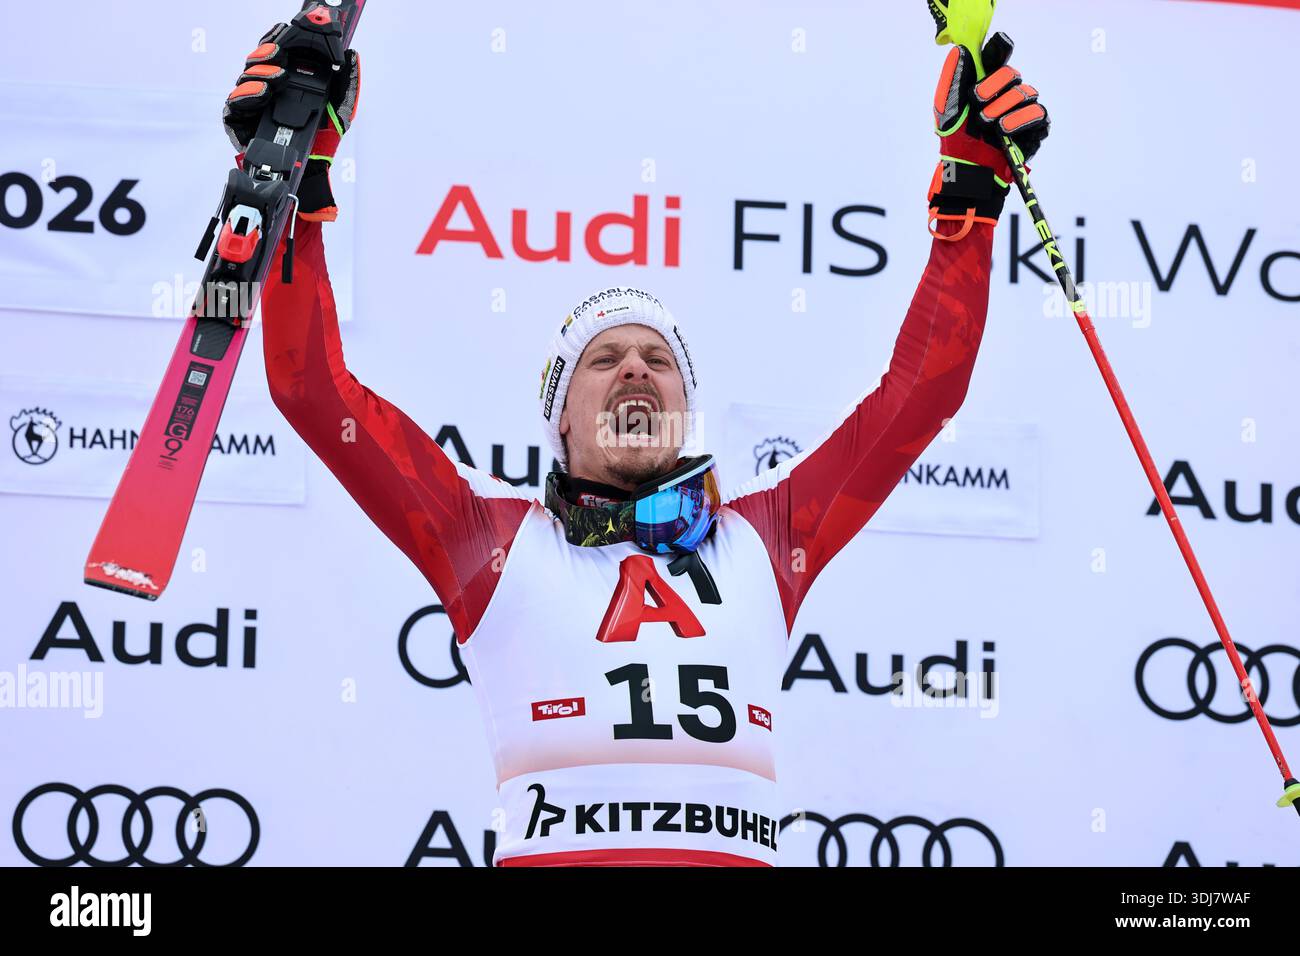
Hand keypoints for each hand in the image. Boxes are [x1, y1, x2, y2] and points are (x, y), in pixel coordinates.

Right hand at [221, 23, 360, 221]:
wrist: (312, 173)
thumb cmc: (323, 140)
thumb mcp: (342, 108)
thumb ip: (347, 82)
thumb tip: (352, 55)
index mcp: (287, 81)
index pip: (276, 52)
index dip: (278, 39)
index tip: (288, 33)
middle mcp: (266, 88)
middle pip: (257, 60)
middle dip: (267, 51)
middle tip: (281, 51)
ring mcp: (251, 104)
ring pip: (245, 77)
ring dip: (260, 71)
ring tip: (277, 75)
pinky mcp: (239, 122)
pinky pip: (235, 103)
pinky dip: (248, 95)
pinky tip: (263, 92)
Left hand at [934, 32, 1049, 171]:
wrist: (968, 168)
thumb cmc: (957, 138)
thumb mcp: (947, 107)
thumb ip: (953, 78)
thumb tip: (961, 49)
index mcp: (987, 83)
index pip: (999, 56)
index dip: (1000, 47)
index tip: (998, 43)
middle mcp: (1007, 92)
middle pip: (1012, 73)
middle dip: (994, 85)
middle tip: (977, 101)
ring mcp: (1023, 109)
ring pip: (1025, 92)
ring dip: (1003, 106)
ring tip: (987, 123)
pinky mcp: (1036, 127)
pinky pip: (1037, 113)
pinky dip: (1019, 119)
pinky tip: (1004, 129)